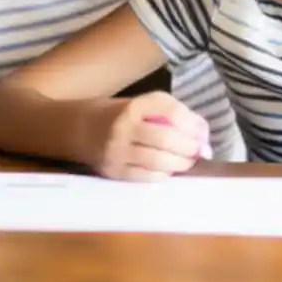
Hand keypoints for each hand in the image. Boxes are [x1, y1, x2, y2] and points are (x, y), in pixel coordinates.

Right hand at [82, 92, 210, 181]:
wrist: (77, 129)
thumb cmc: (118, 115)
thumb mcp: (142, 106)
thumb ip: (171, 115)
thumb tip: (203, 134)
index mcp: (134, 105)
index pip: (169, 109)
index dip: (192, 123)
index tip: (203, 133)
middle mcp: (124, 126)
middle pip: (166, 138)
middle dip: (190, 147)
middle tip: (200, 151)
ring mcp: (117, 151)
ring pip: (158, 160)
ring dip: (181, 163)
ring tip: (187, 162)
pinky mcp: (113, 171)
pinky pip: (146, 176)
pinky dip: (164, 174)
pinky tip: (167, 170)